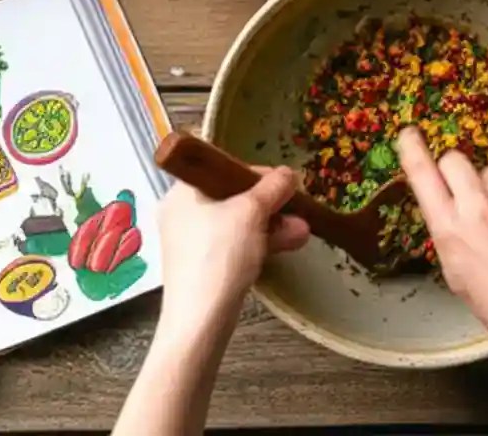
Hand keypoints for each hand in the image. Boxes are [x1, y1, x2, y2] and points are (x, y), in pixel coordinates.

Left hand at [157, 167, 310, 323]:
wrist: (201, 319)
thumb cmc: (220, 255)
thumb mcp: (251, 212)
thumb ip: (272, 188)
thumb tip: (287, 174)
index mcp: (183, 191)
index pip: (223, 169)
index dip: (257, 174)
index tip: (285, 184)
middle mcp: (184, 213)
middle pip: (233, 197)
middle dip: (272, 204)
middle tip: (298, 209)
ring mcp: (193, 242)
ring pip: (239, 223)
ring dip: (274, 224)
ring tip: (303, 231)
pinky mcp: (205, 265)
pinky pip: (237, 245)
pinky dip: (262, 242)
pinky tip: (291, 243)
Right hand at [396, 128, 487, 347]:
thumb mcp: (453, 269)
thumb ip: (447, 230)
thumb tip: (447, 205)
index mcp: (449, 227)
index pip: (422, 174)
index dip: (412, 149)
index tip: (409, 134)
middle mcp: (477, 207)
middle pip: (455, 159)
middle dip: (453, 169)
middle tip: (461, 189)